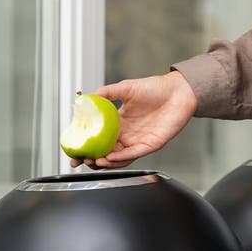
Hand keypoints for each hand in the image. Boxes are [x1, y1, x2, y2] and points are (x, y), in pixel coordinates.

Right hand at [68, 70, 197, 168]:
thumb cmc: (155, 88)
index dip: (86, 145)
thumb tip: (85, 97)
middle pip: (106, 152)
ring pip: (119, 158)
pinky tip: (110, 158)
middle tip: (80, 161)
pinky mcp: (151, 144)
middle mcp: (128, 134)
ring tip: (93, 161)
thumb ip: (105, 93)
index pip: (98, 138)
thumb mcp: (125, 88)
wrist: (178, 91)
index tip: (73, 149)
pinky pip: (134, 154)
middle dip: (92, 159)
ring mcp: (139, 141)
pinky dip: (121, 158)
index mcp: (119, 122)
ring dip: (105, 162)